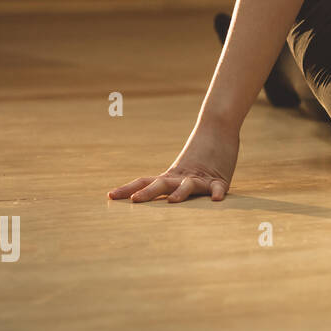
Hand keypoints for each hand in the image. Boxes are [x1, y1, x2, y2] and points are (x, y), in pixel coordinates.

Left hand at [109, 130, 239, 203]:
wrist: (218, 128)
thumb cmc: (199, 154)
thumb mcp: (181, 171)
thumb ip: (167, 184)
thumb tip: (147, 196)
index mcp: (170, 176)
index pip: (145, 181)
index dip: (128, 188)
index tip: (110, 196)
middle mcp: (181, 177)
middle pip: (161, 183)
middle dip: (148, 192)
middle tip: (135, 200)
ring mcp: (201, 178)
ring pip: (188, 185)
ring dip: (180, 193)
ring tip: (172, 201)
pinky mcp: (220, 179)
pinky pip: (219, 187)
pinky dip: (218, 192)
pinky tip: (216, 200)